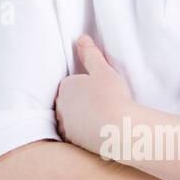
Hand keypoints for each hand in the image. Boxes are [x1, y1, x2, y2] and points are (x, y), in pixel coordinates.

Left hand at [55, 35, 135, 151]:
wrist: (119, 130)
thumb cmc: (113, 98)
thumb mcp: (104, 71)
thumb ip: (91, 54)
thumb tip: (81, 38)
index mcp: (66, 86)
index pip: (72, 84)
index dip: (87, 87)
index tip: (101, 92)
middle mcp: (61, 106)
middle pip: (69, 101)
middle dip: (81, 102)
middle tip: (102, 105)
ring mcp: (65, 124)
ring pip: (70, 118)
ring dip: (81, 118)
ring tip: (101, 120)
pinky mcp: (72, 141)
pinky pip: (74, 135)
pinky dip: (83, 133)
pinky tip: (97, 133)